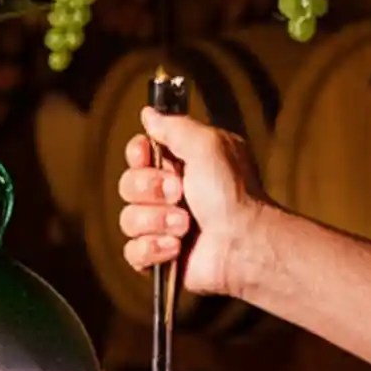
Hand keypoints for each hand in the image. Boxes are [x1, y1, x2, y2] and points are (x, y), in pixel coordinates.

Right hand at [118, 109, 270, 297]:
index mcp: (181, 166)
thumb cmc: (234, 195)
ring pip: (128, 220)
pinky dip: (153, 248)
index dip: (138, 154)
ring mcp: (162, 227)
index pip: (139, 154)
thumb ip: (175, 126)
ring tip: (184, 225)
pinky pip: (133, 251)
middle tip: (180, 192)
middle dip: (150, 189)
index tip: (146, 154)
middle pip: (128, 185)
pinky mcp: (159, 257)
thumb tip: (150, 113)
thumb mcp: (208, 145)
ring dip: (156, 221)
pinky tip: (176, 247)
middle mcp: (169, 195)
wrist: (243, 243)